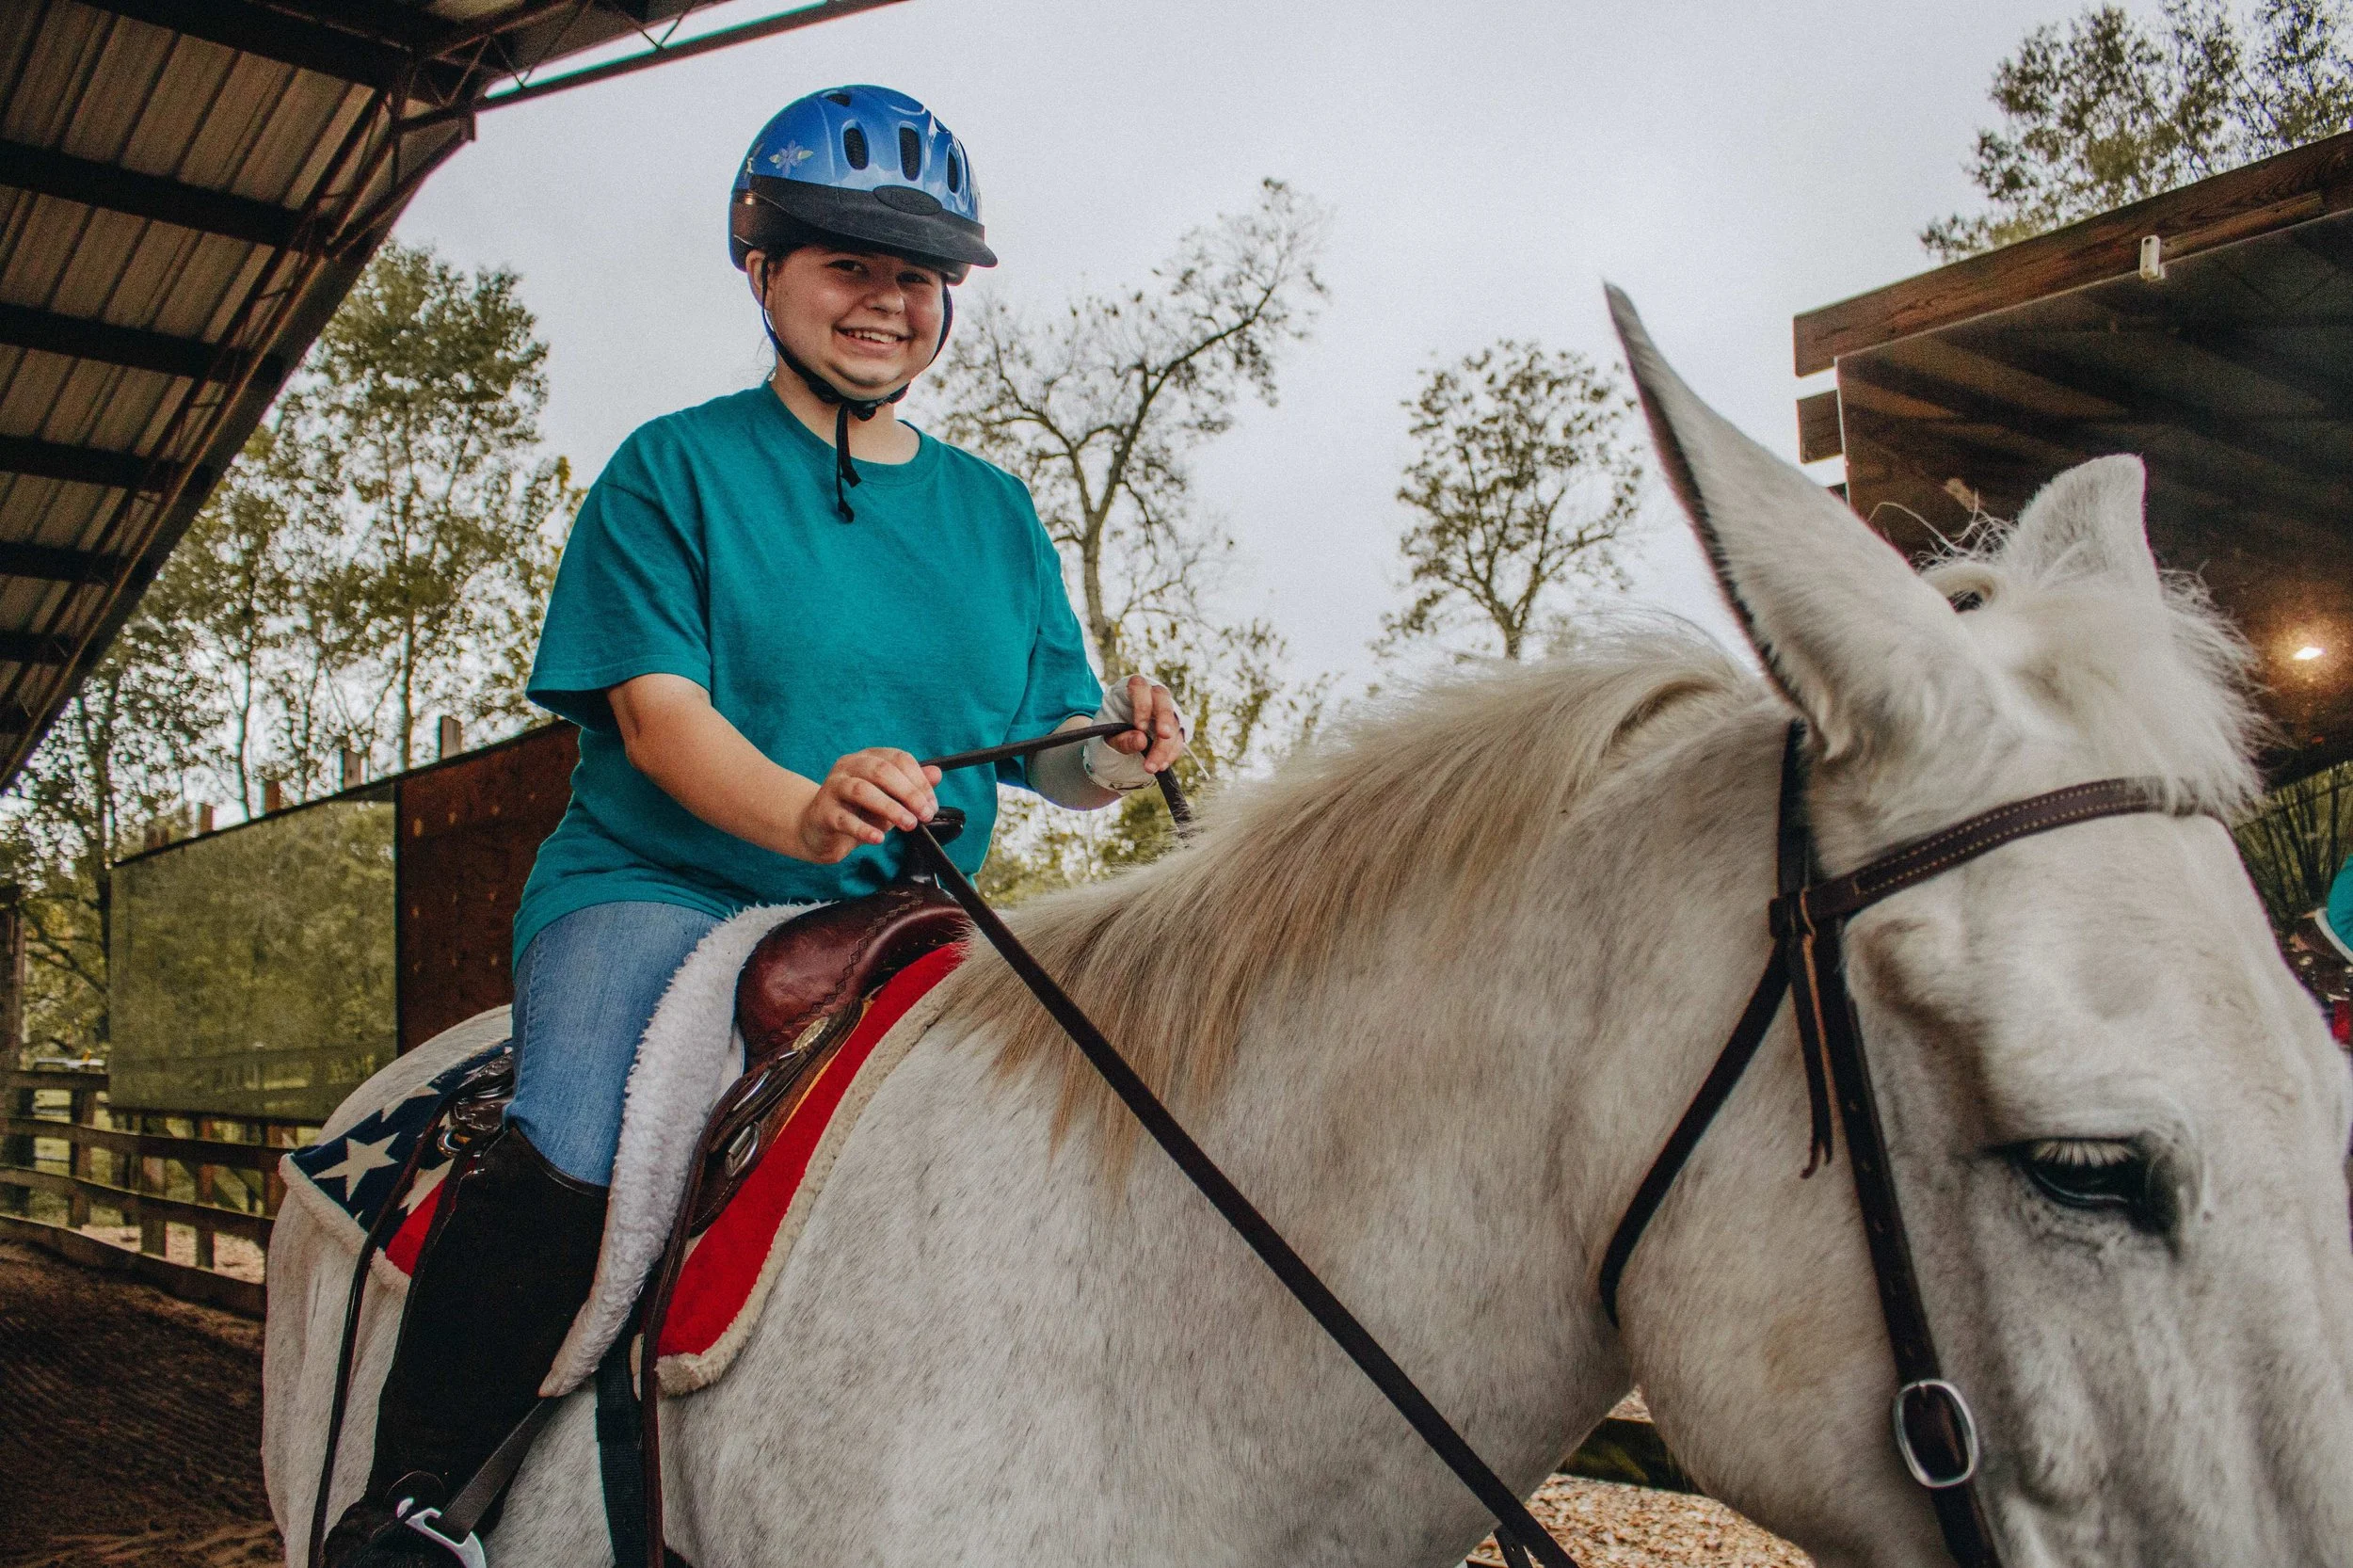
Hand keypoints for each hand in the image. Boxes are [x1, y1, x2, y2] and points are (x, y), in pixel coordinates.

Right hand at [789, 748, 940, 862]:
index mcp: (868, 757)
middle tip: (924, 815)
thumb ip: (912, 786)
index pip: (899, 759)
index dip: (919, 781)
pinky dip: (864, 829)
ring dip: (890, 808)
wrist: (819, 830)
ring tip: (908, 824)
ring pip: (862, 790)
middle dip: (908, 793)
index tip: (932, 804)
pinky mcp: (823, 812)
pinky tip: (878, 838)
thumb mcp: (889, 798)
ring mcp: (833, 787)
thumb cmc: (858, 812)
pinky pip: (844, 818)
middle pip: (881, 771)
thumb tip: (937, 774)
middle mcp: (849, 766)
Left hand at [1103, 674, 1185, 773]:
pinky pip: (1179, 737)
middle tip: (1163, 737)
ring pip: (1173, 721)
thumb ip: (1122, 740)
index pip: (1138, 686)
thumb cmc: (1108, 737)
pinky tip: (1161, 765)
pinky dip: (1171, 753)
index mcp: (1127, 691)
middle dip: (1165, 718)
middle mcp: (1149, 696)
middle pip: (1163, 698)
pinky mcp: (1174, 727)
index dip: (1142, 704)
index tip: (1140, 727)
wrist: (1116, 749)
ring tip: (1151, 767)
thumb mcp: (1107, 741)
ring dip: (1165, 746)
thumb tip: (1142, 740)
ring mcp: (1164, 710)